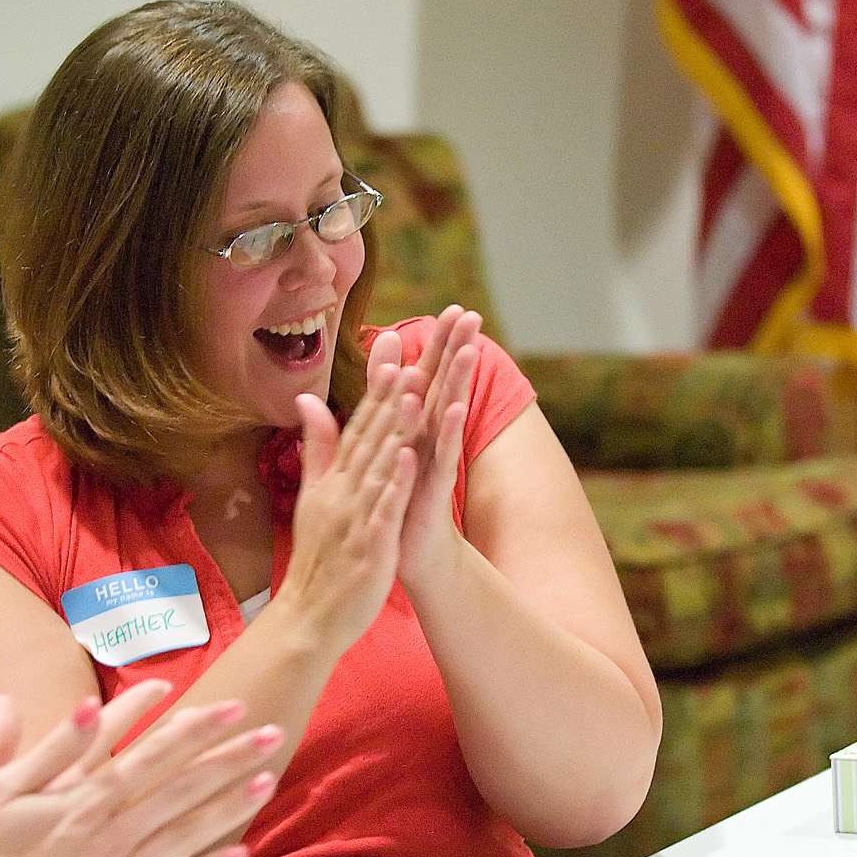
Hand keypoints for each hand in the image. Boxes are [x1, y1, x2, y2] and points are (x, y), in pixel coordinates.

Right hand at [0, 685, 280, 856]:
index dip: (191, 726)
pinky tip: (240, 852)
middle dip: (229, 757)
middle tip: (272, 732)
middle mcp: (110, 833)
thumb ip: (37, 748)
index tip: (225, 704)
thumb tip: (77, 703)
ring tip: (267, 780)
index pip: (148, 752)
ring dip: (229, 805)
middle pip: (181, 787)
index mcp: (81, 798)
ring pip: (187, 833)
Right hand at [276, 358, 421, 652]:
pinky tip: (408, 456)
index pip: (358, 423)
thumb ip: (316, 448)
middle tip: (408, 350)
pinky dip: (394, 482)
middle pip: (370, 434)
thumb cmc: (320, 556)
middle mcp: (342, 489)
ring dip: (394, 427)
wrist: (310, 614)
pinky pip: (383, 508)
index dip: (377, 385)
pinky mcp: (367, 543)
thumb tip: (306, 400)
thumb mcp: (314, 497)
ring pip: (378, 464)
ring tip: (412, 390)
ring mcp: (354, 515)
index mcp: (334, 479)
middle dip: (389, 392)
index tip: (393, 346)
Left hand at [369, 309, 480, 588]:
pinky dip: (448, 433)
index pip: (431, 375)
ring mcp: (435, 461)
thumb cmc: (399, 493)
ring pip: (448, 415)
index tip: (454, 307)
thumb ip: (383, 392)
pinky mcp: (434, 487)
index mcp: (417, 423)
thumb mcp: (388, 436)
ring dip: (458, 383)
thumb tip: (384, 348)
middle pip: (446, 386)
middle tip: (473, 314)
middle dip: (458, 350)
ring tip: (469, 351)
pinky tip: (455, 409)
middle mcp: (430, 437)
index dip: (441, 344)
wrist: (406, 549)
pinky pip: (443, 456)